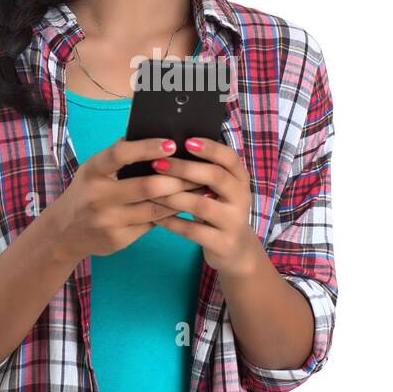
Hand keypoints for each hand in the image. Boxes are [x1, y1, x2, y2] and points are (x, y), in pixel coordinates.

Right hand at [46, 137, 204, 262]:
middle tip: (200, 171)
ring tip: (201, 188)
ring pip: (156, 209)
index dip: (147, 147)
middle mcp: (98, 197)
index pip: (120, 155)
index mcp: (92, 171)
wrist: (64, 232)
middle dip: (178, 179)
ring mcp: (109, 221)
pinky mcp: (119, 239)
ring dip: (181, 198)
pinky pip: (152, 225)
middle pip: (148, 187)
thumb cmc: (86, 192)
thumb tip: (151, 132)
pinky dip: (171, 214)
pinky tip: (186, 207)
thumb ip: (118, 154)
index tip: (172, 144)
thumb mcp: (93, 169)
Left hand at [148, 136, 265, 276]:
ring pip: (201, 205)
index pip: (229, 158)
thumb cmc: (219, 210)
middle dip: (185, 168)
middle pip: (215, 177)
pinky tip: (154, 216)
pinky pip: (192, 231)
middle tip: (158, 164)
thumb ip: (205, 172)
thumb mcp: (221, 190)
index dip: (210, 148)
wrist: (237, 250)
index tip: (186, 141)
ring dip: (173, 196)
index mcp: (241, 179)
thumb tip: (170, 148)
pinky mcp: (222, 243)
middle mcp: (242, 198)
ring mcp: (234, 222)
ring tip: (150, 189)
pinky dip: (171, 222)